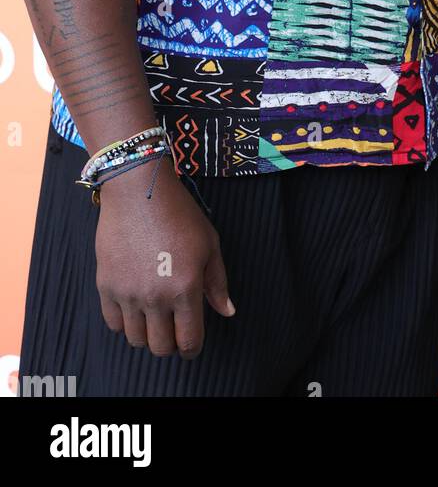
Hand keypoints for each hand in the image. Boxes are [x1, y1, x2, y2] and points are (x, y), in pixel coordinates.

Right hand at [94, 156, 235, 356]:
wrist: (139, 192)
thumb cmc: (180, 214)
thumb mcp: (209, 244)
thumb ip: (217, 282)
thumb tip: (227, 311)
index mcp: (185, 288)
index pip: (188, 340)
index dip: (192, 349)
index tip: (192, 345)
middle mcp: (155, 297)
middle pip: (160, 347)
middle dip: (170, 344)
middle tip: (174, 329)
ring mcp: (127, 293)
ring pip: (136, 339)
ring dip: (147, 333)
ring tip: (154, 316)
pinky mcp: (106, 285)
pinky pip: (112, 323)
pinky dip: (124, 322)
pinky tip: (134, 307)